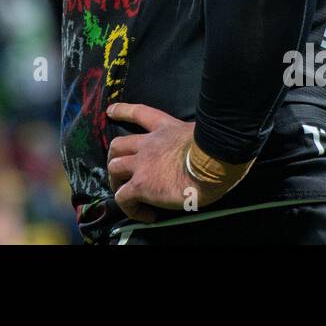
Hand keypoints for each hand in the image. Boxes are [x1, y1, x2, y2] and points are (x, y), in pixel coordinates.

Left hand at [105, 102, 239, 221]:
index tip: (110, 111)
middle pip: (118, 144)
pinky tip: (146, 215)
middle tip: (120, 171)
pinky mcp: (140, 185)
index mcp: (166, 129)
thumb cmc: (215, 149)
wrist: (211, 161)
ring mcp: (141, 164)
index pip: (140, 113)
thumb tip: (207, 152)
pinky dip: (130, 208)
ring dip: (117, 181)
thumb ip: (196, 141)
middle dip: (114, 157)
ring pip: (114, 168)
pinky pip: (123, 197)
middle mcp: (148, 144)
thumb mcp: (203, 135)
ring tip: (127, 195)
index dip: (123, 111)